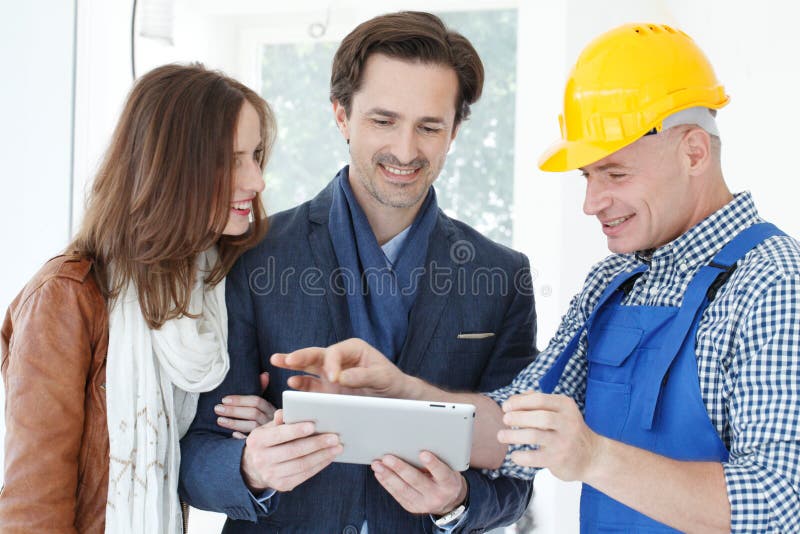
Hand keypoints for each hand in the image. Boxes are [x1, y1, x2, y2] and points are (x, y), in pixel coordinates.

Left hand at [216, 372, 276, 438]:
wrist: (280, 442)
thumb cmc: (267, 421)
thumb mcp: (265, 406)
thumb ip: (263, 390)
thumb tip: (264, 374)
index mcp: (272, 409)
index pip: (257, 401)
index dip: (240, 400)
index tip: (224, 399)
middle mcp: (272, 421)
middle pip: (253, 413)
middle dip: (234, 410)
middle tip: (217, 408)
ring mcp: (269, 434)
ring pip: (252, 427)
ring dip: (234, 423)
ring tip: (219, 420)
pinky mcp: (264, 445)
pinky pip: (252, 441)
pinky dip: (242, 437)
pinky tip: (232, 435)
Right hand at [241, 409, 342, 491]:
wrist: (254, 468)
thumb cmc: (267, 442)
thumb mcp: (267, 429)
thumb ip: (279, 420)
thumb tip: (287, 411)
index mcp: (257, 441)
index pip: (278, 435)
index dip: (295, 430)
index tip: (313, 425)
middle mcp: (261, 459)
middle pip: (293, 451)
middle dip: (316, 443)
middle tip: (335, 437)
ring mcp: (271, 475)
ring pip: (301, 464)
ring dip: (322, 455)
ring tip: (337, 447)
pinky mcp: (282, 485)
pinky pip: (304, 475)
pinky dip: (319, 465)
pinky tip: (329, 457)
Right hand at [270, 338, 410, 397]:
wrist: (396, 397)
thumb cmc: (391, 382)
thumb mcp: (382, 377)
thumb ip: (362, 376)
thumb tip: (339, 377)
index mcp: (352, 349)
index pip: (334, 352)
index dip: (330, 364)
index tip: (334, 378)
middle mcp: (339, 359)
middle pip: (316, 355)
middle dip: (300, 356)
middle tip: (285, 359)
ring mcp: (331, 373)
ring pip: (309, 367)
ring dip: (293, 364)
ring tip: (276, 360)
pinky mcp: (329, 388)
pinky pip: (312, 385)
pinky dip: (301, 384)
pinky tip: (291, 383)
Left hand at [370, 452, 467, 515]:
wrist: (450, 501)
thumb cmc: (447, 477)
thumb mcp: (449, 468)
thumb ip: (437, 459)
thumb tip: (414, 445)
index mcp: (449, 484)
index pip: (442, 473)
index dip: (433, 464)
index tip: (423, 453)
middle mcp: (437, 496)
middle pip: (417, 481)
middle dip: (400, 468)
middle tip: (387, 457)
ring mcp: (423, 504)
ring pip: (403, 489)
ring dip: (388, 476)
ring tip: (377, 464)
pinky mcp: (412, 507)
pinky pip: (397, 494)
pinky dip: (386, 482)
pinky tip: (379, 473)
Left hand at [497, 392, 601, 481]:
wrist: (592, 457)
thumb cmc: (569, 430)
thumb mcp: (560, 411)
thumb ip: (538, 402)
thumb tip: (512, 400)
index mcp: (566, 406)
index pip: (539, 399)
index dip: (519, 402)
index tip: (505, 407)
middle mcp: (567, 423)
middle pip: (539, 417)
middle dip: (517, 417)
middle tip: (505, 420)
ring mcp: (564, 442)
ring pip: (534, 436)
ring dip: (514, 436)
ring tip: (501, 436)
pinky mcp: (559, 460)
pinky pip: (535, 458)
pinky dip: (521, 456)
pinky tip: (515, 455)